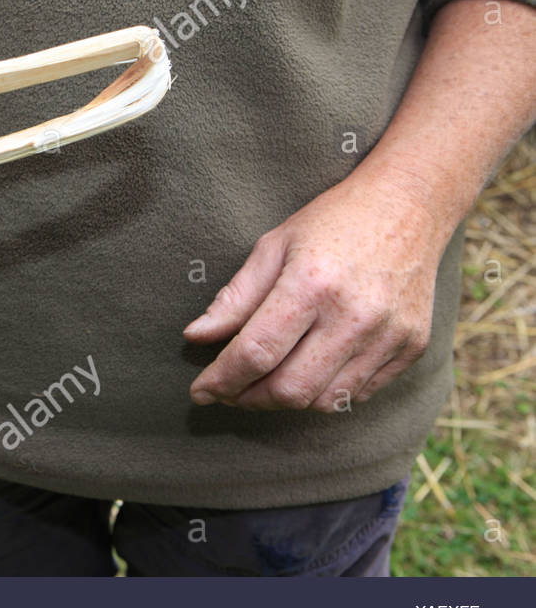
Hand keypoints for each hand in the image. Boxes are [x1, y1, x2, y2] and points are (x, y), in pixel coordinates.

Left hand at [183, 168, 450, 411]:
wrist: (409, 206)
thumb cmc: (331, 222)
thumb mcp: (273, 246)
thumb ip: (234, 297)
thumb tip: (195, 337)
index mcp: (312, 284)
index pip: (256, 352)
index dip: (222, 380)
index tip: (200, 391)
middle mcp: (355, 316)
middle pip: (290, 389)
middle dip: (248, 398)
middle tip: (228, 392)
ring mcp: (389, 336)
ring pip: (324, 402)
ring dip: (284, 402)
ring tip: (261, 385)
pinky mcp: (411, 348)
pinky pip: (358, 395)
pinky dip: (323, 395)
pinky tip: (305, 374)